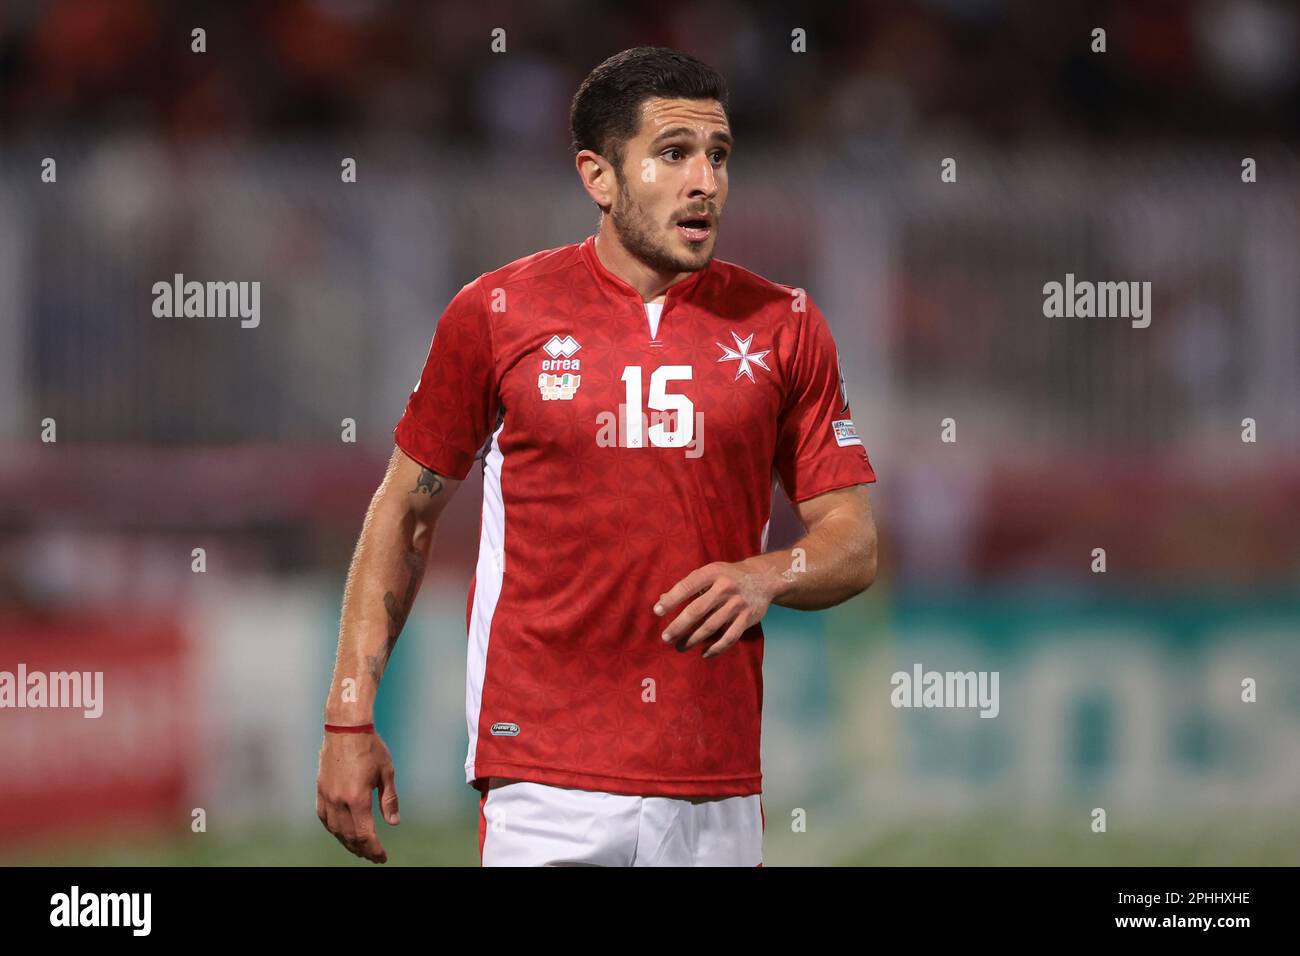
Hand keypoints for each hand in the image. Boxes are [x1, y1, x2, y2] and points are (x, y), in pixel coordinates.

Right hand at [316, 730, 400, 862]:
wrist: (345, 728)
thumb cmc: (370, 747)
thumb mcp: (386, 772)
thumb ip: (389, 800)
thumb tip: (394, 823)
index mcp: (357, 798)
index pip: (365, 834)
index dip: (374, 849)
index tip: (382, 857)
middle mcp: (339, 800)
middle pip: (349, 836)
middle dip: (362, 850)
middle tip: (373, 857)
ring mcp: (327, 796)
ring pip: (335, 830)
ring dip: (347, 843)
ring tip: (360, 848)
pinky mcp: (320, 790)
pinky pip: (324, 818)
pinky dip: (334, 829)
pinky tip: (342, 832)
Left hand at [654, 557, 779, 658]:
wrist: (763, 578)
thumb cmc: (727, 576)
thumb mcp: (709, 572)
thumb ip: (688, 585)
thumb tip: (662, 599)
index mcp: (712, 573)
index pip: (687, 586)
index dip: (671, 599)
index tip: (657, 611)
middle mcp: (725, 588)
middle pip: (697, 610)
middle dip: (679, 625)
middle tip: (665, 637)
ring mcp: (737, 604)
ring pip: (711, 626)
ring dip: (693, 639)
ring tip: (679, 647)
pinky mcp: (747, 618)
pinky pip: (730, 637)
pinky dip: (716, 648)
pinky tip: (704, 654)